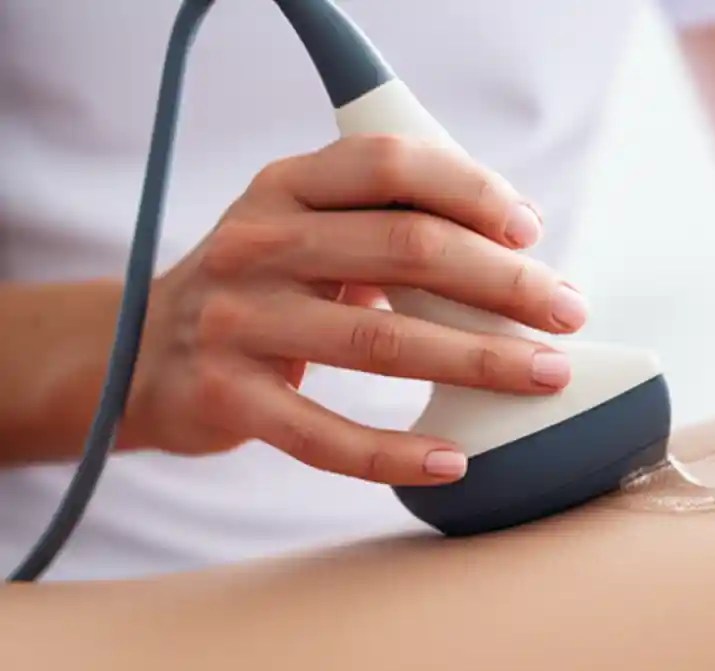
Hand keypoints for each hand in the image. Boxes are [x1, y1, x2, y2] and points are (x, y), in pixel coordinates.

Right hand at [128, 135, 586, 483]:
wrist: (143, 357)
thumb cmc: (263, 289)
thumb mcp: (306, 231)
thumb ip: (392, 224)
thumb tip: (520, 243)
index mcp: (286, 187)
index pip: (391, 164)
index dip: (471, 190)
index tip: (533, 231)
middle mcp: (258, 243)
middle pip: (407, 248)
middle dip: (505, 282)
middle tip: (568, 313)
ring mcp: (239, 322)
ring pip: (383, 343)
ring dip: (479, 361)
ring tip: (545, 375)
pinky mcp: (229, 398)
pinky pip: (325, 436)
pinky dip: (396, 452)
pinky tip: (455, 458)